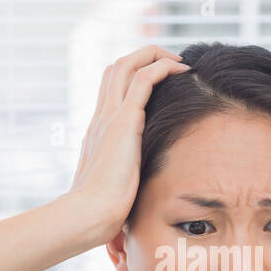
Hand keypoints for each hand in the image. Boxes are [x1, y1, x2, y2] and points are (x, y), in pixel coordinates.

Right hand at [68, 45, 189, 244]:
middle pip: (116, 68)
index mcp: (98, 131)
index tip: (159, 82)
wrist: (88, 214)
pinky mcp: (124, 122)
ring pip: (127, 65)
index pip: (110, 89)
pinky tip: (182, 70)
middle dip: (145, 58)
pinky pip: (144, 79)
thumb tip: (129, 201)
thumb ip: (120, 182)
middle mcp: (101, 117)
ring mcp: (110, 117)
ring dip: (155, 55)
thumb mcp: (112, 189)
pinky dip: (163, 67)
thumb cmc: (100, 211)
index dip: (133, 76)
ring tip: (180, 63)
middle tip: (173, 65)